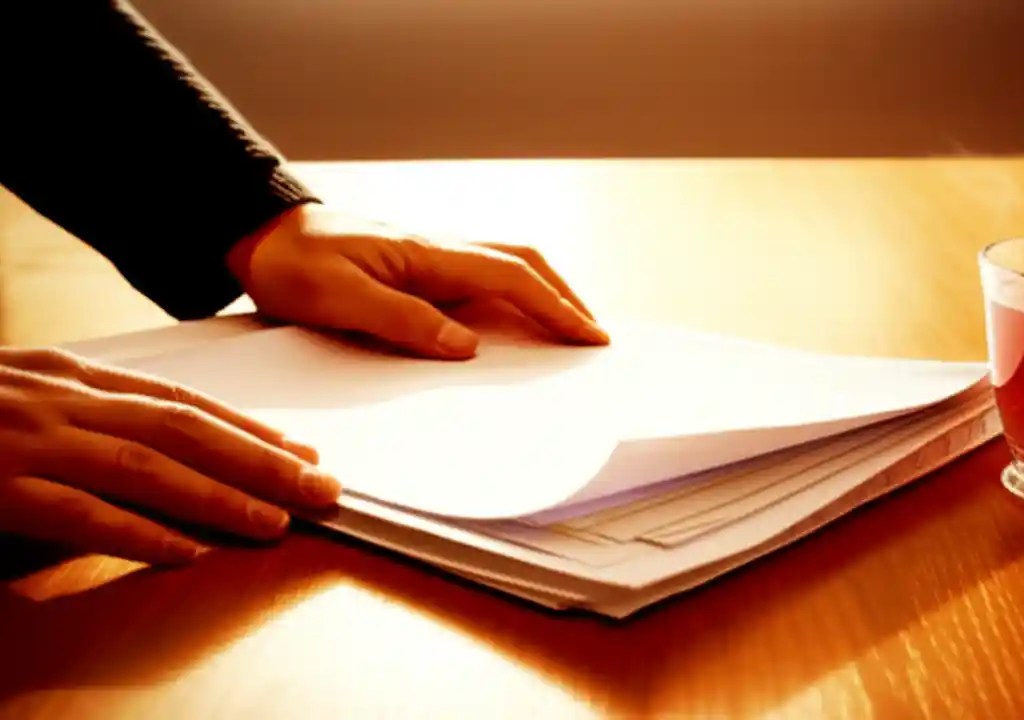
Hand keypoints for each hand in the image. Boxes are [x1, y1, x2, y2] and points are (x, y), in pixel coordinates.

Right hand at [0, 348, 340, 564]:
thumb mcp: (17, 393)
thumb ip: (81, 414)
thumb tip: (152, 446)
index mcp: (71, 375)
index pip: (179, 400)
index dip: (247, 428)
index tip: (302, 451)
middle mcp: (62, 399)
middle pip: (183, 428)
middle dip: (260, 459)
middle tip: (321, 487)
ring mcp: (30, 441)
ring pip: (146, 465)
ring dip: (219, 496)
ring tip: (276, 521)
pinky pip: (77, 513)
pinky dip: (137, 532)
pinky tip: (186, 551)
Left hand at [227, 203, 609, 358]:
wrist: (259, 236)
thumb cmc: (291, 264)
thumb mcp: (337, 298)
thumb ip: (403, 320)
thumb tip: (466, 347)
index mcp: (427, 253)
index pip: (510, 276)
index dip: (554, 307)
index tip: (587, 336)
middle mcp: (438, 250)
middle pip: (522, 262)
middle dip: (565, 297)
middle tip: (595, 335)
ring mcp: (430, 258)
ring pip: (505, 268)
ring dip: (544, 294)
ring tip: (567, 330)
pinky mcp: (418, 271)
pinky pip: (479, 282)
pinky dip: (512, 299)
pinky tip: (514, 325)